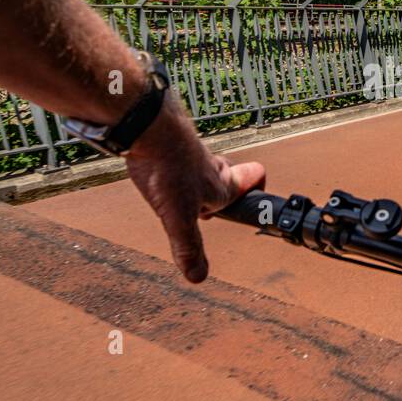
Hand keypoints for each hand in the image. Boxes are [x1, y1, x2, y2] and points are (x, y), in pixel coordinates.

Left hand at [125, 99, 264, 281]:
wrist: (145, 125)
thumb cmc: (168, 166)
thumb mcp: (177, 216)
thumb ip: (189, 246)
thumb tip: (198, 276)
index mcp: (222, 183)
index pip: (256, 177)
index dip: (257, 190)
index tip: (250, 203)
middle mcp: (211, 166)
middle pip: (227, 174)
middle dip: (220, 192)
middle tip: (204, 210)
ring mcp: (190, 151)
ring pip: (201, 166)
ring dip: (192, 180)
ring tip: (172, 193)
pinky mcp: (168, 141)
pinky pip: (176, 154)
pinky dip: (168, 166)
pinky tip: (151, 172)